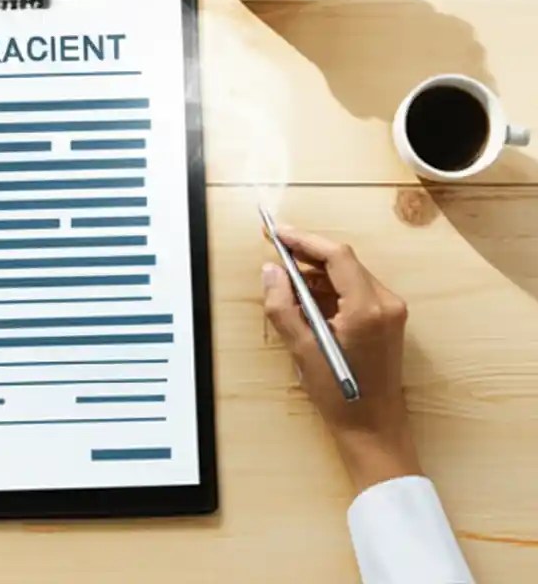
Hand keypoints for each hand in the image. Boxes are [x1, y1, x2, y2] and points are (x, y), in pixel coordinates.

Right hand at [261, 227, 421, 491]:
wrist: (374, 427)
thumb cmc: (339, 396)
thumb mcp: (301, 351)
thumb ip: (282, 306)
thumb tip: (270, 272)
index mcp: (366, 309)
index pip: (337, 257)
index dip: (305, 240)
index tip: (276, 233)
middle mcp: (386, 303)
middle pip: (344, 261)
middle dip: (308, 253)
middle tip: (275, 249)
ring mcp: (391, 310)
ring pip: (349, 274)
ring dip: (317, 271)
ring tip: (285, 277)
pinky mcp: (389, 319)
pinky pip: (356, 289)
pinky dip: (330, 287)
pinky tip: (306, 296)